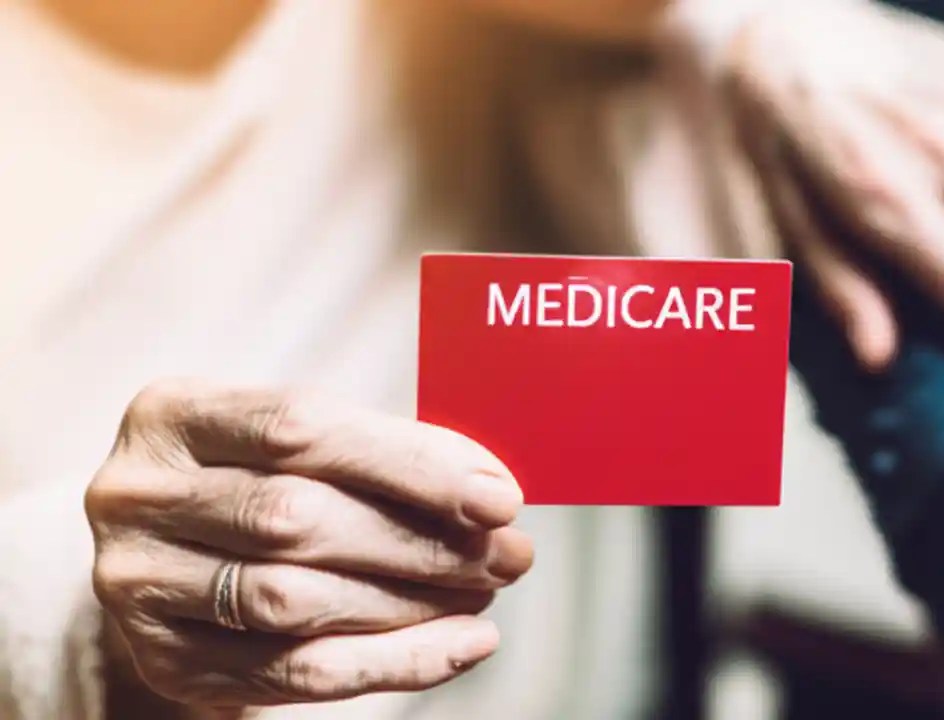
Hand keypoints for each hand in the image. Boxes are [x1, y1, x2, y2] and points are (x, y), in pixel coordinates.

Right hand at [86, 379, 532, 707]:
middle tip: (509, 555)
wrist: (169, 556)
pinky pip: (296, 673)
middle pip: (295, 519)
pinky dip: (394, 662)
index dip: (410, 464)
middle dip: (422, 542)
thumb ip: (380, 452)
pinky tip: (459, 644)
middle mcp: (138, 495)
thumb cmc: (256, 477)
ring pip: (293, 602)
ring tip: (485, 594)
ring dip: (413, 605)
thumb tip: (490, 491)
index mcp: (174, 414)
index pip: (301, 428)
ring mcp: (140, 584)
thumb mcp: (294, 442)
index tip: (498, 496)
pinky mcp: (167, 660)